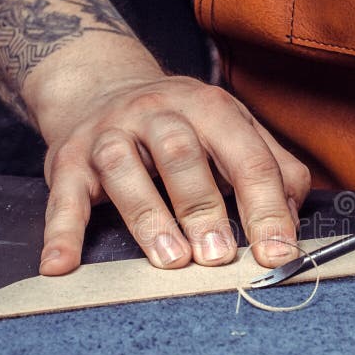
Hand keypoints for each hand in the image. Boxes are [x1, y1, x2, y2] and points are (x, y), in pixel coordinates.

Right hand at [25, 42, 309, 274]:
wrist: (102, 87)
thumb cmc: (181, 124)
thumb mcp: (233, 130)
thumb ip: (272, 167)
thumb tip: (293, 219)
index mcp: (210, 108)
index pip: (246, 158)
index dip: (266, 208)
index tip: (278, 254)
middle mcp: (157, 113)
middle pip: (183, 155)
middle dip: (204, 208)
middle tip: (220, 257)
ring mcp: (109, 134)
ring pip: (124, 170)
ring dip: (149, 218)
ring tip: (172, 261)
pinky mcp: (69, 160)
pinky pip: (64, 197)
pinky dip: (61, 233)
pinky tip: (61, 266)